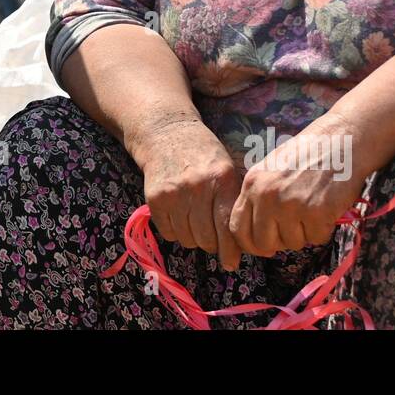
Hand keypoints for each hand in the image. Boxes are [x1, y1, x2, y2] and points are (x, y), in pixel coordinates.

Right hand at [136, 120, 243, 270]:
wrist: (166, 131)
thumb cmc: (204, 154)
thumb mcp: (226, 170)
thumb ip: (233, 203)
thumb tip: (240, 245)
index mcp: (222, 179)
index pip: (228, 227)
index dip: (231, 250)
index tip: (232, 262)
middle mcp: (198, 187)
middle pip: (207, 239)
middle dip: (212, 243)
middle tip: (212, 233)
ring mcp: (174, 193)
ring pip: (187, 239)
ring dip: (193, 237)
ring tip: (194, 220)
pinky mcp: (155, 198)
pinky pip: (168, 233)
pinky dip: (175, 230)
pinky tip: (178, 214)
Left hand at [228, 113, 366, 256]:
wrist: (341, 141)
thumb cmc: (308, 155)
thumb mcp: (271, 170)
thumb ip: (259, 198)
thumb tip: (258, 240)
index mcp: (252, 183)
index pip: (237, 228)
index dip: (251, 244)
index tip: (264, 247)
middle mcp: (267, 195)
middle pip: (263, 242)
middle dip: (280, 242)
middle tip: (295, 227)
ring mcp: (290, 204)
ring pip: (292, 243)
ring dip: (305, 233)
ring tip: (313, 208)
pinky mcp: (316, 212)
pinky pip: (316, 239)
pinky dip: (323, 229)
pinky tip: (326, 208)